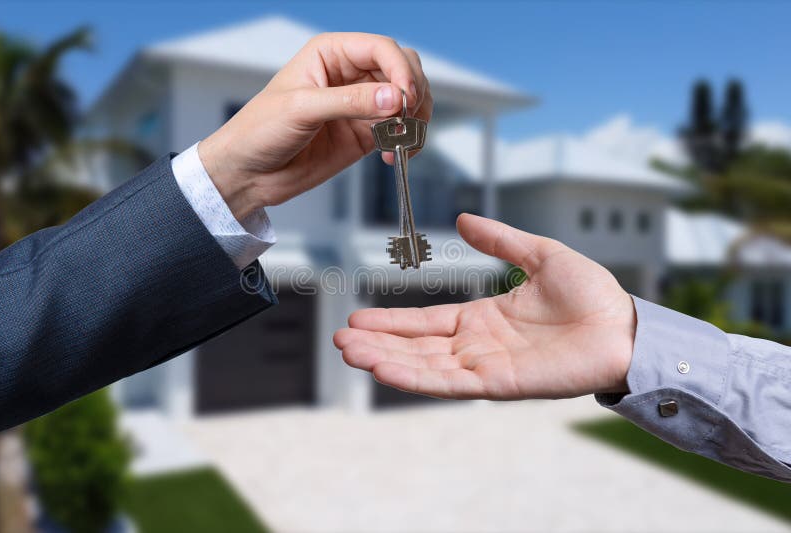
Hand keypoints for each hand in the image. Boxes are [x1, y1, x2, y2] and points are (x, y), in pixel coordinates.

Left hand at [198, 33, 431, 221]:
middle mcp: (350, 74)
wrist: (248, 173)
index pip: (382, 49)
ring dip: (415, 119)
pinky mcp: (364, 133)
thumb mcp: (301, 110)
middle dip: (413, 92)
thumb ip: (349, 102)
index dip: (401, 70)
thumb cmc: (259, 131)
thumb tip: (395, 98)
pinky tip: (393, 155)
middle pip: (403, 69)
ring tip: (403, 141)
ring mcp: (360, 105)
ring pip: (407, 99)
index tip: (406, 98)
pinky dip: (406, 141)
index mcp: (331, 54)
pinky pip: (399, 130)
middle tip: (408, 120)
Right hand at [334, 214, 636, 399]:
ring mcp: (486, 366)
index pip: (426, 322)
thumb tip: (463, 219)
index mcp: (483, 317)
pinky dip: (415, 378)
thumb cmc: (592, 294)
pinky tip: (385, 370)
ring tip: (351, 352)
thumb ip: (500, 240)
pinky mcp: (500, 384)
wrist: (625, 326)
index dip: (393, 320)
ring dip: (387, 360)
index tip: (359, 316)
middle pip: (416, 347)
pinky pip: (450, 383)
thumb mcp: (539, 254)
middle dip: (378, 343)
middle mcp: (478, 345)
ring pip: (425, 366)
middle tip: (341, 340)